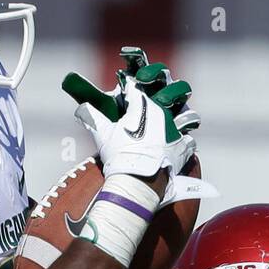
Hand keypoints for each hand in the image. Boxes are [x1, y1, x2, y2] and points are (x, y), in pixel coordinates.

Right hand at [62, 46, 196, 181]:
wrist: (138, 181)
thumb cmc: (119, 156)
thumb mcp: (102, 134)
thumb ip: (92, 116)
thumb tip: (81, 106)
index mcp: (142, 104)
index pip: (135, 87)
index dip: (128, 87)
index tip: (125, 90)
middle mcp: (162, 112)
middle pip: (160, 96)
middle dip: (152, 99)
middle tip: (145, 108)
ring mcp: (176, 128)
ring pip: (182, 113)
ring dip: (176, 115)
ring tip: (167, 123)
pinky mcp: (184, 146)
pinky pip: (188, 138)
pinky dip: (181, 141)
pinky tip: (174, 145)